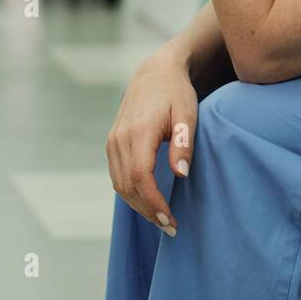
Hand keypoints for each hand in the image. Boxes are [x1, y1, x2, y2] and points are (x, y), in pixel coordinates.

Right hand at [106, 48, 197, 234]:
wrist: (155, 73)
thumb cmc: (176, 93)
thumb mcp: (188, 113)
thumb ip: (184, 143)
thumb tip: (180, 174)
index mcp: (139, 131)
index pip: (140, 176)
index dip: (153, 202)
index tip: (170, 219)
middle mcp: (119, 137)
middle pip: (127, 185)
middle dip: (147, 210)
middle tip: (170, 227)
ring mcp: (112, 140)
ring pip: (118, 184)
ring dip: (138, 205)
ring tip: (161, 219)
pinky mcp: (112, 143)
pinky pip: (116, 175)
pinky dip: (130, 193)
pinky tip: (148, 201)